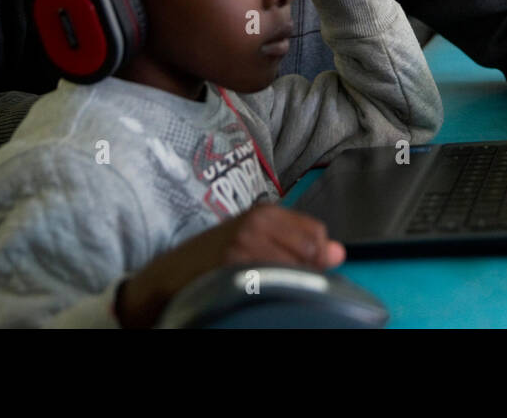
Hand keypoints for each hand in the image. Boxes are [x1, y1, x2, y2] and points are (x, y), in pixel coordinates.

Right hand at [115, 203, 344, 327]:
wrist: (167, 279)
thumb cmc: (213, 259)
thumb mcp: (254, 239)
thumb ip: (298, 242)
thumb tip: (339, 252)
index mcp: (265, 212)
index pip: (316, 235)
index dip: (312, 257)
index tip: (294, 267)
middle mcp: (256, 224)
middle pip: (310, 253)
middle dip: (303, 271)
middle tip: (274, 280)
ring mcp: (244, 248)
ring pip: (295, 271)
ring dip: (287, 284)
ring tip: (262, 287)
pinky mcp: (234, 271)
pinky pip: (274, 285)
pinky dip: (272, 294)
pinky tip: (255, 294)